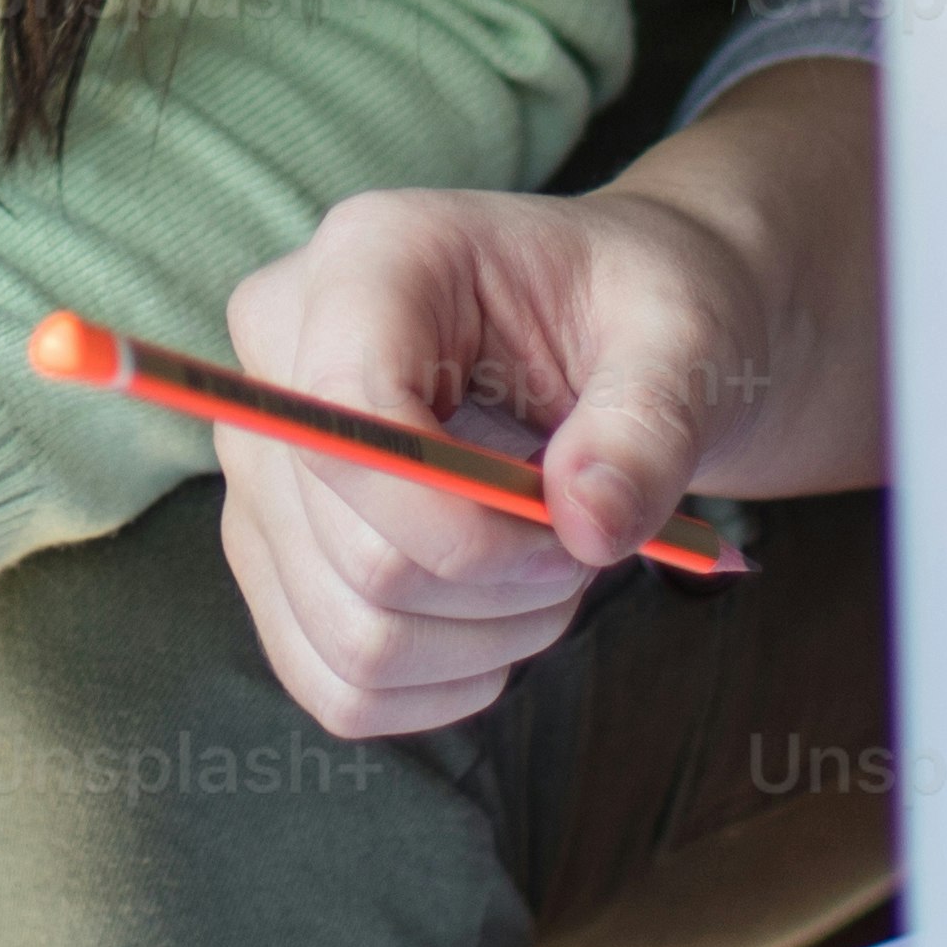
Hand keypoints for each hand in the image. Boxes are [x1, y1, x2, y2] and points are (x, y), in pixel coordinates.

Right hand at [216, 62, 879, 741]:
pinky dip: (439, 685)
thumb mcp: (685, 342)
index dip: (462, 521)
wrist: (626, 342)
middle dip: (503, 587)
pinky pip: (334, 682)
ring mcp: (261, 465)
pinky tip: (499, 618)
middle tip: (585, 540)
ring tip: (550, 565)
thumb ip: (648, 427)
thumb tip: (588, 525)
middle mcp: (279, 358)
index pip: (347, 422)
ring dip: (484, 642)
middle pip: (355, 555)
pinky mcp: (274, 554)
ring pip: (348, 636)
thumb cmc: (645, 320)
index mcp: (368, 261)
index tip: (576, 535)